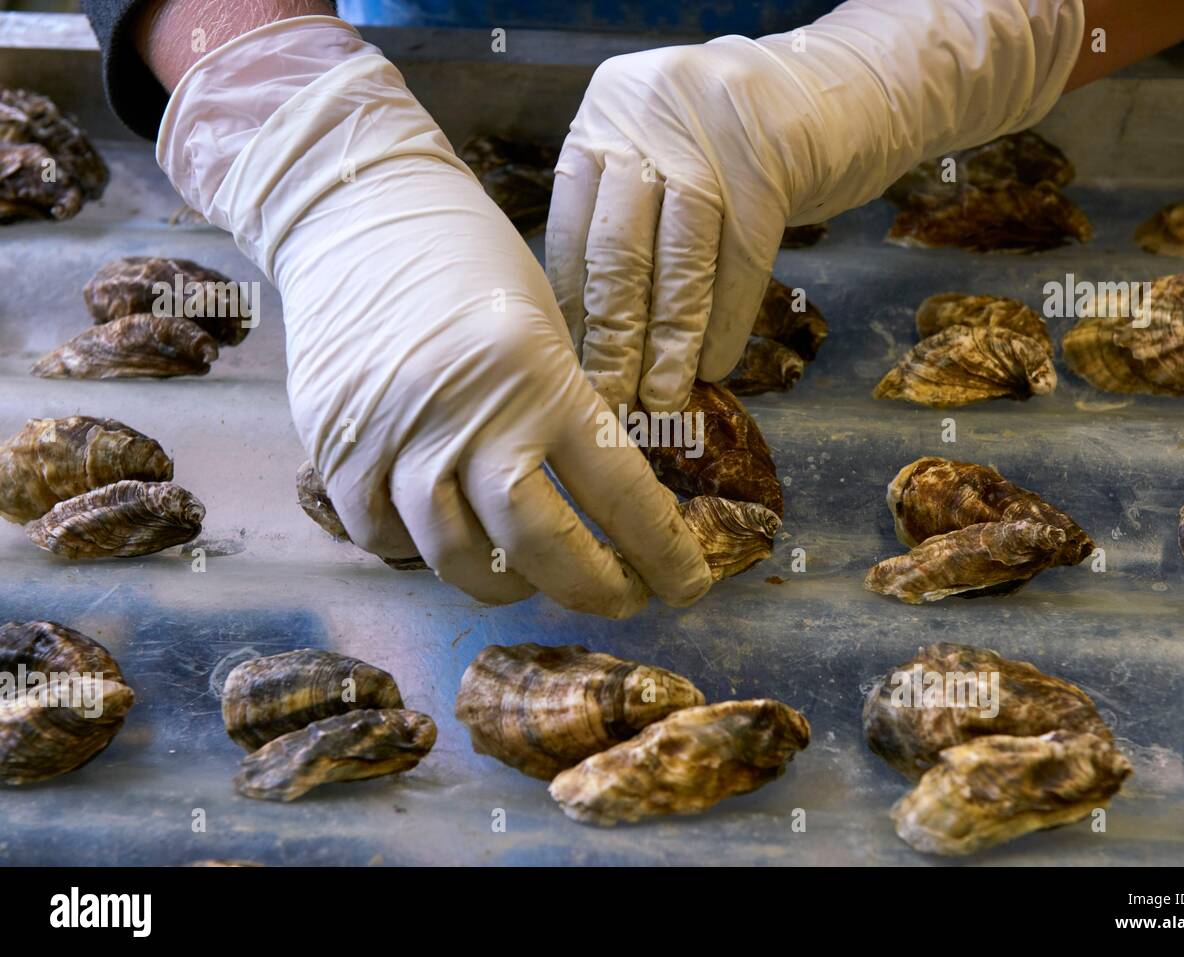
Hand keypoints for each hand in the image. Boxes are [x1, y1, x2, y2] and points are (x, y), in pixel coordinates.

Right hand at [157, 17, 712, 616]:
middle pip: (535, 545)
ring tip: (529, 579)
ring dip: (503, 584)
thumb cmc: (468, 259)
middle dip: (590, 589)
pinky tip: (444, 534)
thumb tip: (596, 502)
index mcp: (538, 374)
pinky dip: (418, 551)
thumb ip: (564, 410)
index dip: (661, 551)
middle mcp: (469, 413)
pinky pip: (379, 536)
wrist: (356, 209)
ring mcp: (394, 435)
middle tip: (620, 599)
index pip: (617, 489)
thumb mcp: (543, 324)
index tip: (687, 586)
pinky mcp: (335, 446)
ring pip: (453, 556)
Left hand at [547, 0, 1084, 413]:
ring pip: (678, 263)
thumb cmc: (747, 139)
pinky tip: (713, 366)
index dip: (574, 313)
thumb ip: (625, 217)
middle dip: (613, 341)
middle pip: (618, 250)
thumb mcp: (670, 157)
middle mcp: (647, 114)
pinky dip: (725, 323)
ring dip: (668, 345)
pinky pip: (741, 262)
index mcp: (606, 114)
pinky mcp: (770, 157)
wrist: (854, 86)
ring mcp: (709, 131)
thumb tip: (590, 332)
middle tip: (610, 405)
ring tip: (661, 400)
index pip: (571, 231)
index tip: (575, 374)